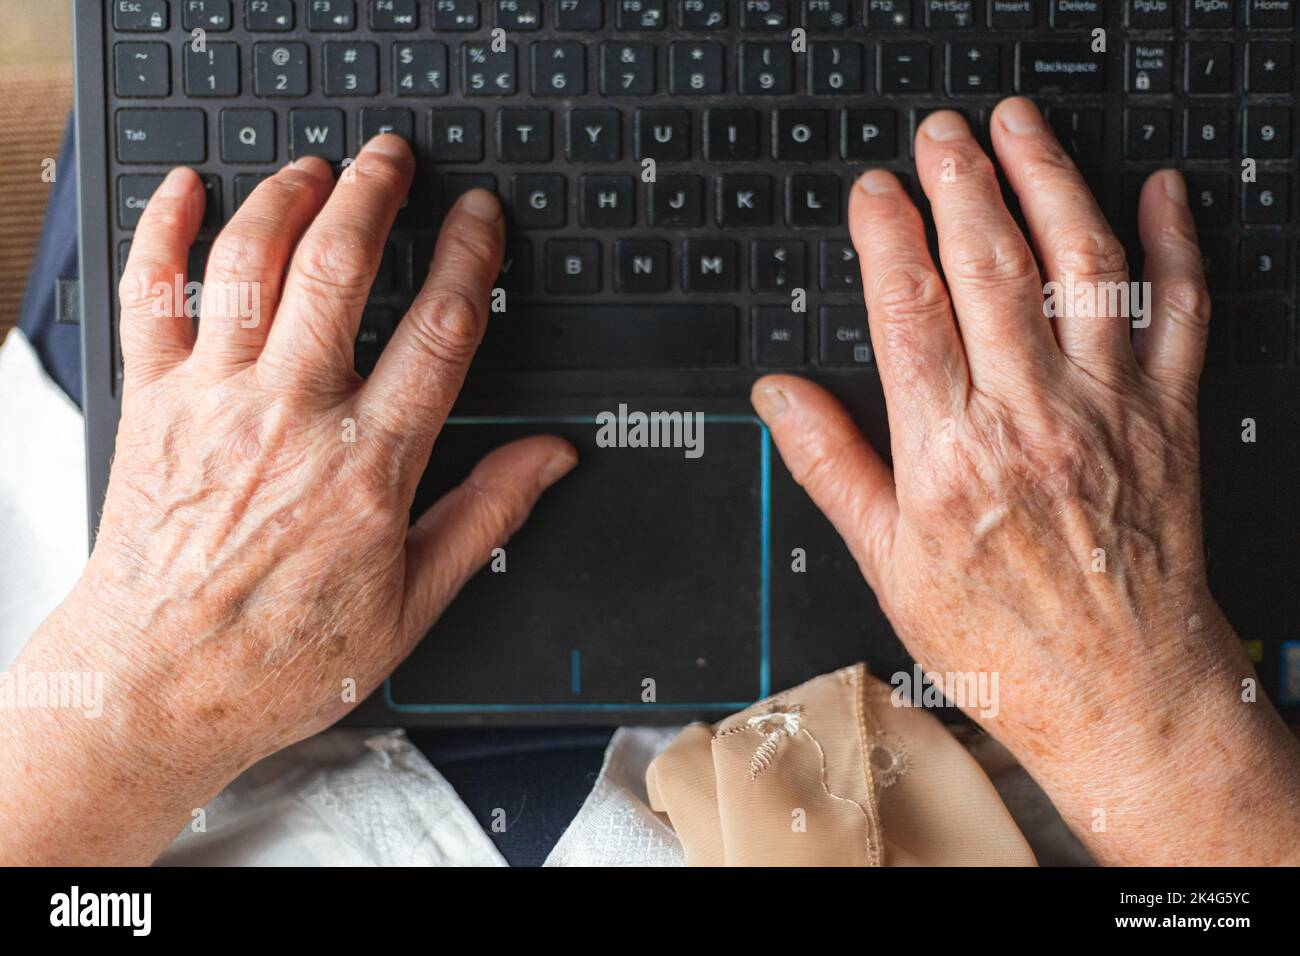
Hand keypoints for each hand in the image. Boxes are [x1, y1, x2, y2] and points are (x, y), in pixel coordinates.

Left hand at [0, 136, 574, 863]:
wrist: (153, 687)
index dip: (468, 259)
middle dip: (375, 194)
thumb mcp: (412, 603)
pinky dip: (164, 232)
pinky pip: (151, 296)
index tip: (480, 218)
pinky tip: (185, 191)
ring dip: (286, 197)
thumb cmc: (279, 657)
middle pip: (340, 270)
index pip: (438, 332)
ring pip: (250, 264)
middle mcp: (290, 418)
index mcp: (367, 467)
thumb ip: (486, 515)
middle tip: (394, 157)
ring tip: (316, 167)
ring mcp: (214, 403)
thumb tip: (549, 459)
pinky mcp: (152, 405)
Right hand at [751, 97, 1299, 864]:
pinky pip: (1179, 313)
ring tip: (1020, 128)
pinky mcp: (1167, 418)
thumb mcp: (888, 565)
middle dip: (961, 184)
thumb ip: (831, 466)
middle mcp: (1029, 416)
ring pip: (1080, 268)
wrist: (1121, 692)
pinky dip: (1173, 245)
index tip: (874, 191)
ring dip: (1049, 182)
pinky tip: (1159, 193)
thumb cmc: (1002, 640)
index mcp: (948, 454)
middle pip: (990, 268)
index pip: (909, 311)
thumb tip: (780, 395)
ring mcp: (1106, 409)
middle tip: (941, 133)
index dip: (887, 237)